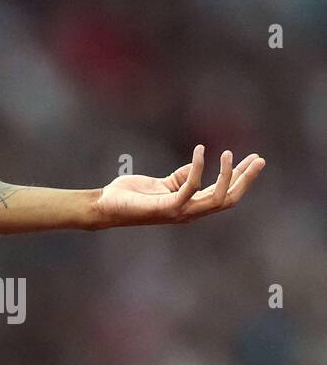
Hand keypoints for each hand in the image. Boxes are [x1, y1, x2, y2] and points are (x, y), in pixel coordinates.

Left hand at [91, 145, 264, 228]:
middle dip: (245, 179)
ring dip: (227, 175)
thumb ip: (181, 177)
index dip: (240, 178)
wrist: (106, 205)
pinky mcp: (167, 207)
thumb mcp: (162, 183)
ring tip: (230, 154)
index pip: (224, 193)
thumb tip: (197, 166)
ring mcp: (180, 212)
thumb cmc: (131, 195)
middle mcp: (189, 212)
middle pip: (228, 198)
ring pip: (216, 197)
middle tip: (259, 159)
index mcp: (191, 205)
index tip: (254, 160)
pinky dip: (198, 169)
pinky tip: (201, 151)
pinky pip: (190, 187)